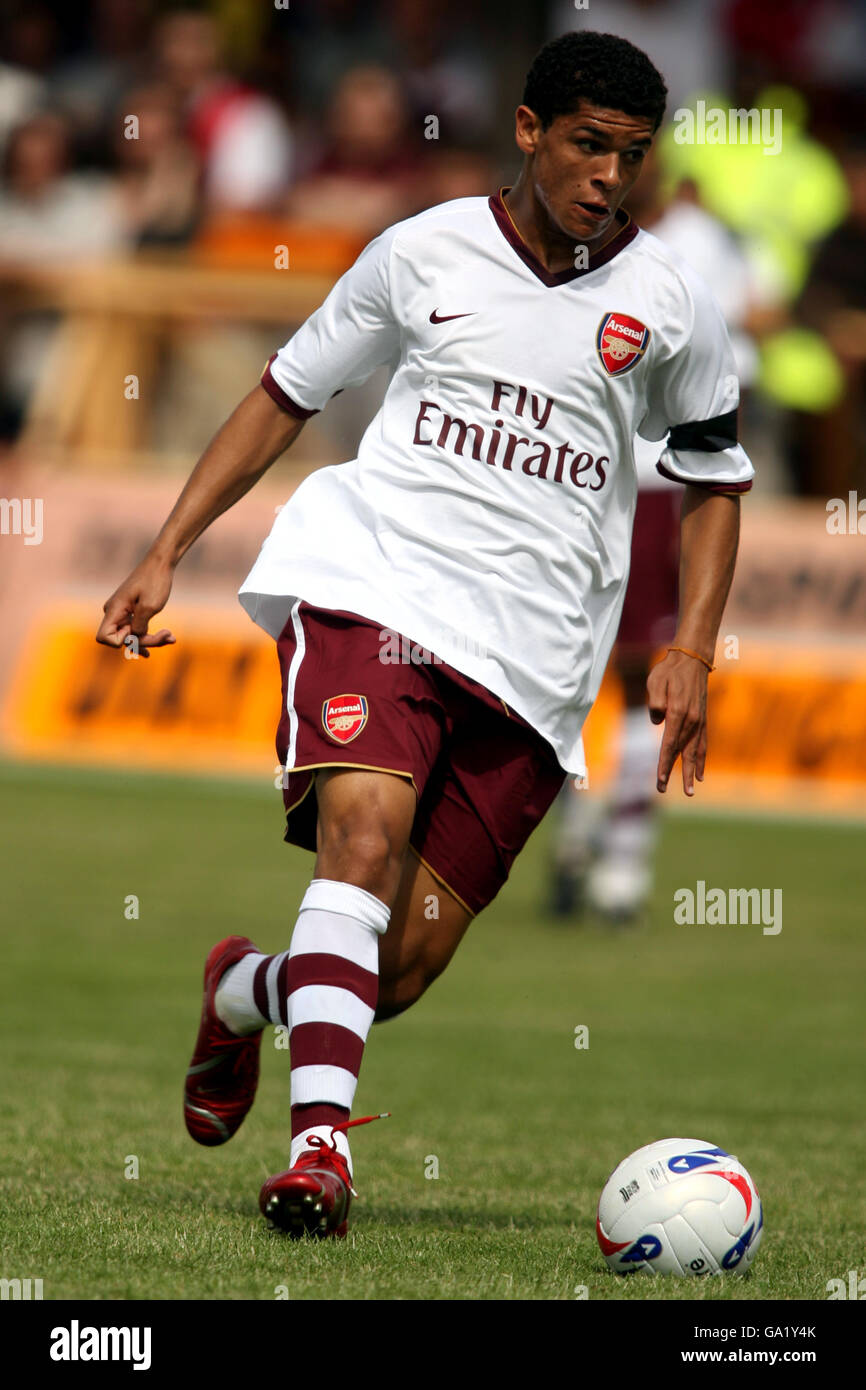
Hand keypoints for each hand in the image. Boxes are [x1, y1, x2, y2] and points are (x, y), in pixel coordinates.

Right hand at [96, 555, 176, 658]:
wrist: (160, 563)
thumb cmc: (155, 581)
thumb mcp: (149, 607)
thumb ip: (139, 627)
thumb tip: (134, 638)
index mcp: (114, 609)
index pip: (103, 638)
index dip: (121, 641)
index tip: (136, 629)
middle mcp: (114, 612)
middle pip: (123, 640)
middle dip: (145, 642)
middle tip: (169, 635)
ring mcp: (122, 613)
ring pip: (133, 637)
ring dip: (152, 640)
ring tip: (171, 637)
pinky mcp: (131, 613)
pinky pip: (137, 630)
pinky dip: (152, 635)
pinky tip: (169, 637)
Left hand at [646, 649, 708, 795]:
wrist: (692, 658)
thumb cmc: (668, 670)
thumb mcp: (655, 681)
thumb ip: (655, 702)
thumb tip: (658, 721)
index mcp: (679, 712)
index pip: (669, 744)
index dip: (664, 763)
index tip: (660, 780)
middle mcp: (692, 720)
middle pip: (683, 752)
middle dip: (677, 774)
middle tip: (671, 792)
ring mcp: (700, 721)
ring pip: (696, 751)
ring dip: (692, 771)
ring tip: (691, 789)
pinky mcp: (702, 719)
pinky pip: (703, 743)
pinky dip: (701, 759)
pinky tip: (699, 772)